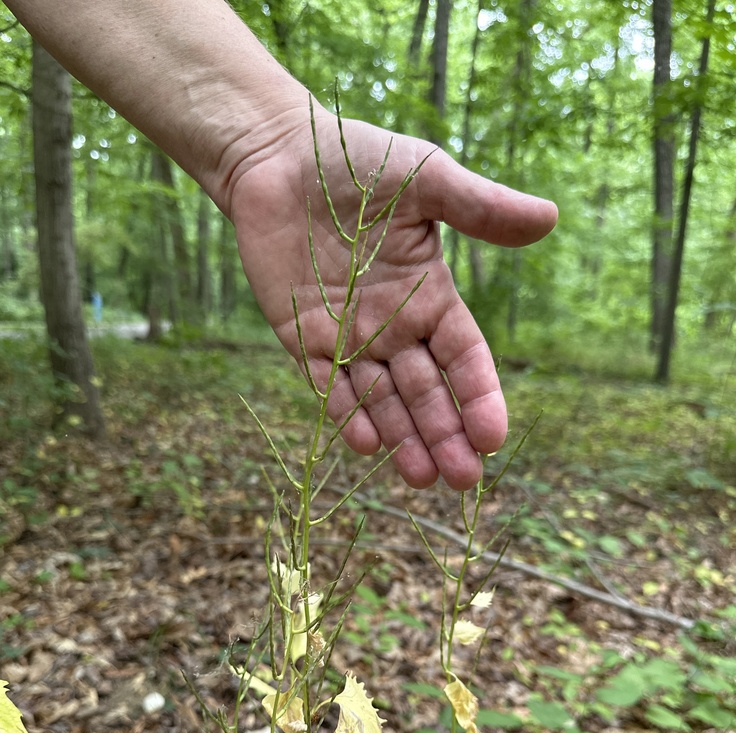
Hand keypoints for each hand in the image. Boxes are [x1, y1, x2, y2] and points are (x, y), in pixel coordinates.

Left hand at [226, 105, 556, 489]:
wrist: (279, 155)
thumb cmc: (358, 161)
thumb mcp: (427, 180)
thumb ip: (480, 208)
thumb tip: (549, 219)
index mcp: (429, 296)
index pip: (463, 357)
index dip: (479, 396)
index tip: (494, 436)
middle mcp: (392, 325)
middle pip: (426, 392)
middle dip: (446, 435)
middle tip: (463, 480)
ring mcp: (346, 335)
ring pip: (381, 400)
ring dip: (402, 439)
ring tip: (422, 479)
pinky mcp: (301, 336)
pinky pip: (326, 384)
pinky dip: (345, 414)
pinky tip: (366, 445)